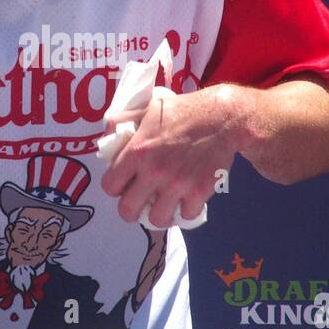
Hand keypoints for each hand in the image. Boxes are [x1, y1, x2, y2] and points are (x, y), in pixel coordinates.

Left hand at [100, 86, 240, 227]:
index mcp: (137, 152)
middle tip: (140, 200)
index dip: (115, 186)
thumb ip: (122, 120)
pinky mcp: (199, 192)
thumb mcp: (147, 107)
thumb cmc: (183, 111)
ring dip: (159, 214)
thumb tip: (106, 136)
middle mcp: (154, 172)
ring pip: (157, 220)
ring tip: (163, 204)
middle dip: (132, 208)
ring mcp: (177, 185)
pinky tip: (185, 199)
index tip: (124, 184)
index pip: (110, 186)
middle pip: (128, 211)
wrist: (222, 117)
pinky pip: (186, 216)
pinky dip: (186, 210)